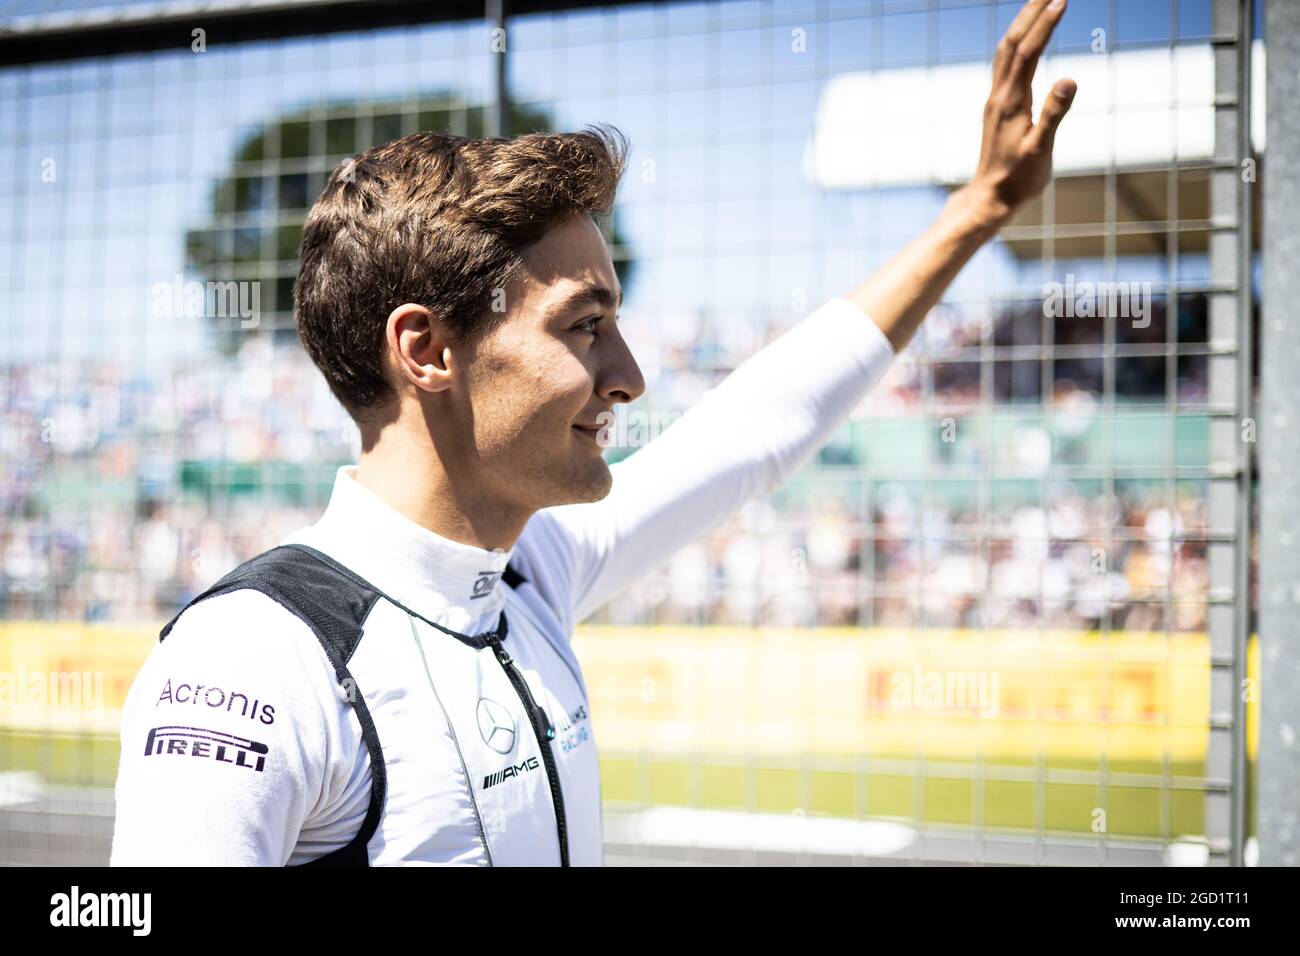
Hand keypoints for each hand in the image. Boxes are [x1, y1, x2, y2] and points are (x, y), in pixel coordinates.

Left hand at [968, 0, 1077, 225]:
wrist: (990, 199)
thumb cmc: (1018, 179)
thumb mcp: (1041, 149)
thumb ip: (1055, 113)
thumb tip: (1069, 78)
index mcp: (1012, 102)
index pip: (1028, 53)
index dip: (1044, 24)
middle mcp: (999, 96)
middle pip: (1012, 44)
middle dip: (1030, 12)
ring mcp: (996, 101)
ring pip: (1005, 53)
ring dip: (1021, 24)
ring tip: (1038, 1)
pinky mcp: (997, 109)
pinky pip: (1004, 66)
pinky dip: (1016, 44)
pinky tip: (1024, 41)